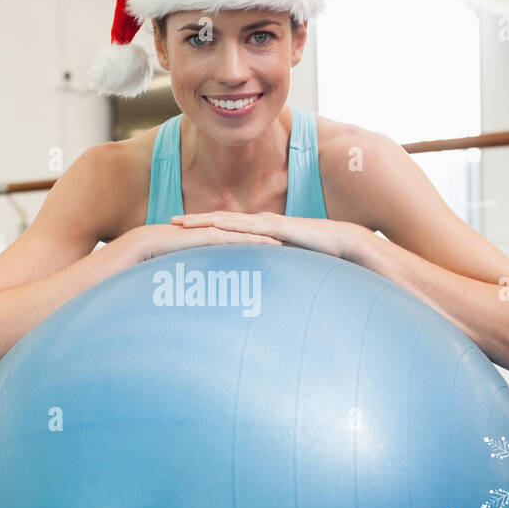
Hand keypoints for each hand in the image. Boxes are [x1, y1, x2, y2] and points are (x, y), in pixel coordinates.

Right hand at [128, 222, 281, 263]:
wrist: (150, 242)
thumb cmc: (166, 254)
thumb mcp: (189, 264)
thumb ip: (201, 271)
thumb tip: (207, 286)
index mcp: (216, 237)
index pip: (245, 239)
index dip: (263, 242)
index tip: (282, 248)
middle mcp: (220, 231)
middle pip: (252, 234)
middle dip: (273, 238)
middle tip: (295, 243)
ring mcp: (217, 231)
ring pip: (250, 234)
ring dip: (271, 238)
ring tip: (291, 244)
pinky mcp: (213, 235)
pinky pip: (239, 238)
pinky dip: (256, 240)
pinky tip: (272, 244)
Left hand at [171, 211, 358, 259]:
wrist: (340, 242)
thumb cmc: (314, 256)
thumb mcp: (284, 265)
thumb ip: (269, 270)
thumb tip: (256, 287)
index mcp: (257, 231)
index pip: (223, 229)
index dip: (201, 228)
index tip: (178, 232)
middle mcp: (257, 224)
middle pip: (218, 220)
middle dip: (193, 221)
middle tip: (168, 222)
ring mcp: (265, 224)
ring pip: (227, 220)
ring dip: (203, 221)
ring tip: (181, 223)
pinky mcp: (274, 228)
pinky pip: (247, 227)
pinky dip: (227, 226)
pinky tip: (211, 227)